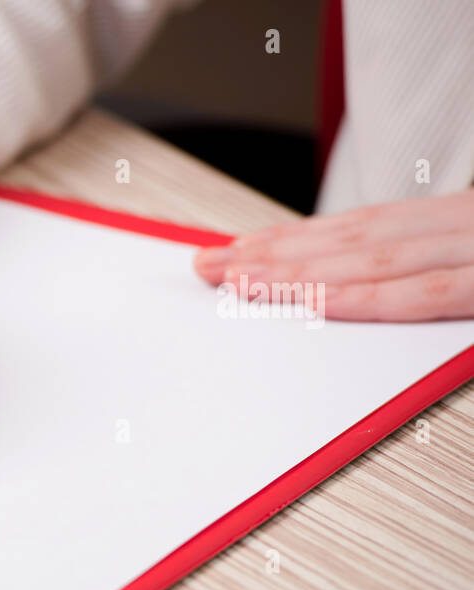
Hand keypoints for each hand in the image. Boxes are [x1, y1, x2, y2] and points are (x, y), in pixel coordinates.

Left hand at [193, 190, 473, 320]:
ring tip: (236, 279)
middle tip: (209, 266)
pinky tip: (315, 300)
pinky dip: (366, 295)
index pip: (363, 228)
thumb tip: (373, 276)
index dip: (296, 238)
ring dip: (299, 271)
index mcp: (461, 221)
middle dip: (273, 254)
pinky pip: (425, 293)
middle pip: (353, 240)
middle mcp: (464, 228)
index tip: (239, 249)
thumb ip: (437, 264)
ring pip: (375, 261)